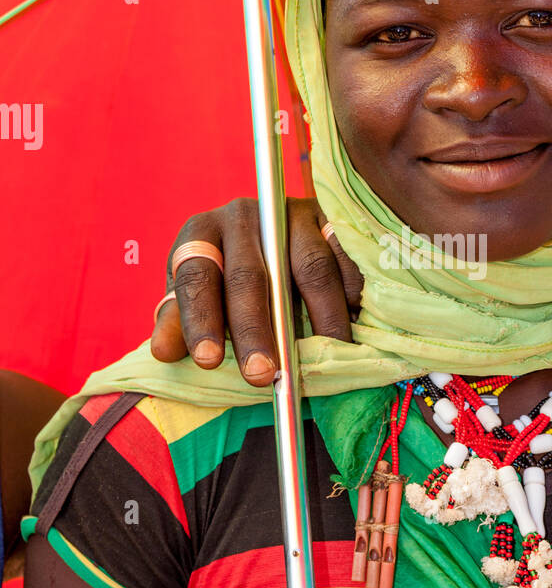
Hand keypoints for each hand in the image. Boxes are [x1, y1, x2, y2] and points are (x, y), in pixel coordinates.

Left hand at [150, 197, 362, 385]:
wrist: (269, 233)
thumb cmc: (225, 276)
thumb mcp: (196, 295)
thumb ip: (179, 322)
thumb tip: (163, 353)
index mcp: (200, 233)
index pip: (197, 277)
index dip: (200, 319)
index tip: (208, 361)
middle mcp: (243, 215)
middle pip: (250, 275)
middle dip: (256, 330)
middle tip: (263, 374)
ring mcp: (290, 214)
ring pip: (309, 268)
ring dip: (318, 318)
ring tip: (322, 357)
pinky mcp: (329, 218)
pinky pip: (345, 258)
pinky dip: (352, 294)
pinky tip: (352, 325)